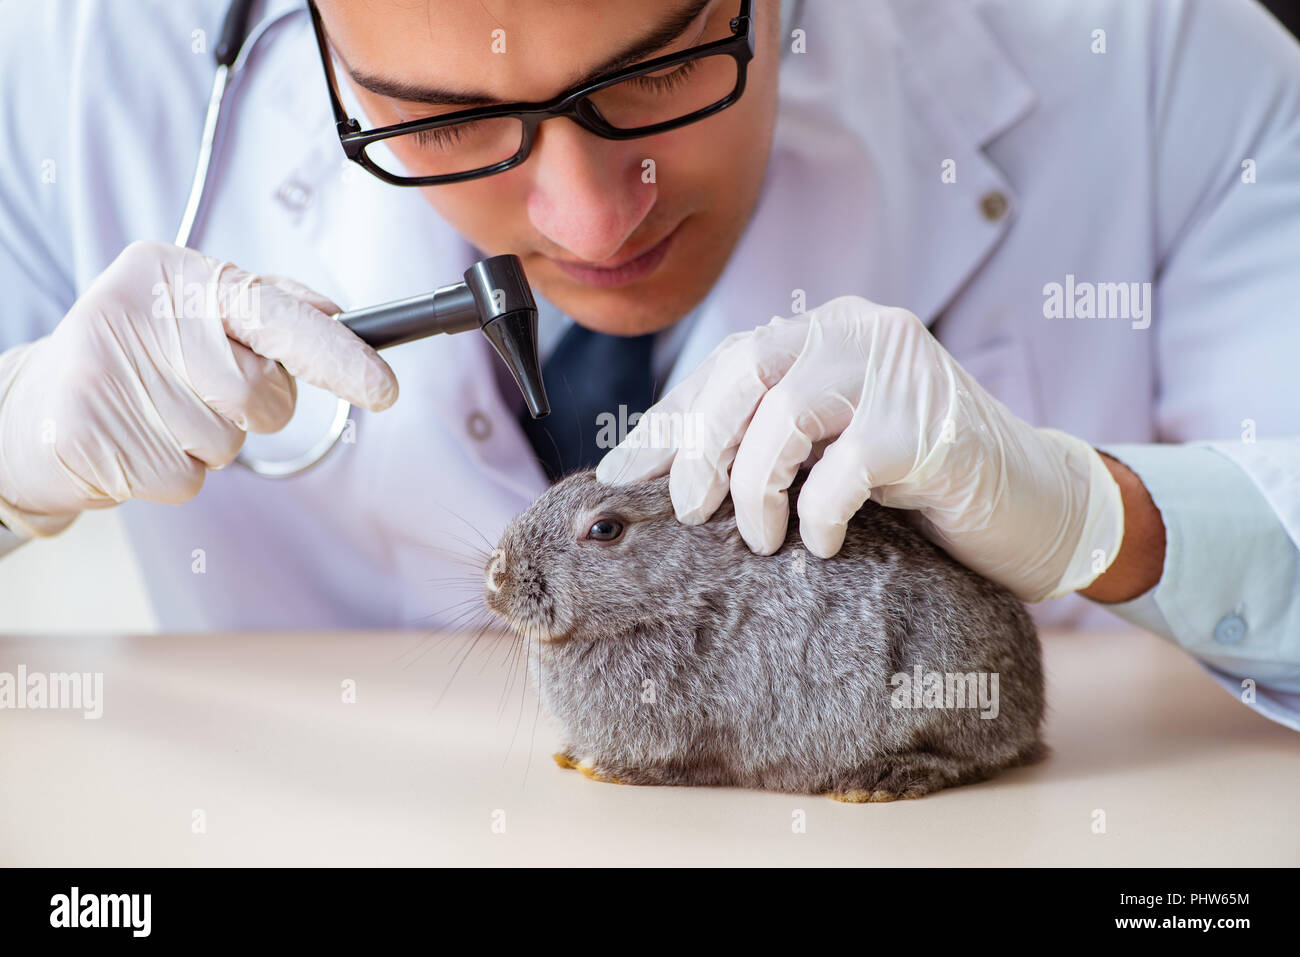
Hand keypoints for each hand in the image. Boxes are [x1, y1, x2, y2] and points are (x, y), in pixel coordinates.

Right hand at [0, 241, 397, 536]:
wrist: (30, 411)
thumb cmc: (131, 359)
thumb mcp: (195, 313)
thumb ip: (268, 308)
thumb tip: (337, 315)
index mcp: (174, 275)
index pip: (275, 312)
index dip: (336, 355)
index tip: (384, 390)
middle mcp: (141, 314)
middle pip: (261, 393)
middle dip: (246, 410)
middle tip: (193, 393)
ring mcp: (111, 373)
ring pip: (226, 443)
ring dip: (201, 443)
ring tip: (151, 415)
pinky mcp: (90, 433)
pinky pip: (186, 479)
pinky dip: (168, 473)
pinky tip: (132, 443)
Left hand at [596, 295, 1124, 601]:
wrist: (1034, 505)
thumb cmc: (917, 484)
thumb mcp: (829, 450)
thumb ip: (768, 439)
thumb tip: (664, 474)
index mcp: (825, 332)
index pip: (726, 363)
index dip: (669, 421)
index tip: (621, 476)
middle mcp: (858, 332)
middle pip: (745, 370)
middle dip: (700, 446)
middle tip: (689, 512)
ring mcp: (899, 371)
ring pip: (786, 412)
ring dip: (754, 485)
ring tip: (759, 539)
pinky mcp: (929, 425)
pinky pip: (843, 469)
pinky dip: (817, 514)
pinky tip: (819, 544)